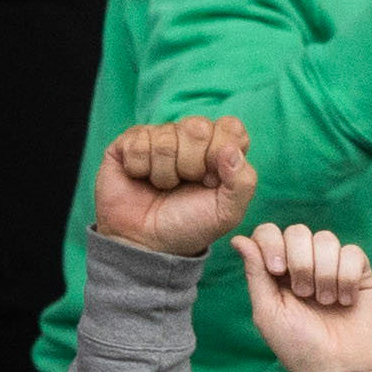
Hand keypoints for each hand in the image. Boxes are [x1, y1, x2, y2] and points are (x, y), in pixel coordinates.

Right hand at [88, 115, 257, 259]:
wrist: (147, 244)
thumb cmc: (188, 225)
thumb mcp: (227, 213)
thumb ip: (243, 182)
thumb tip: (232, 150)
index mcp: (218, 148)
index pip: (231, 127)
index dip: (221, 152)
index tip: (212, 180)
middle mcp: (190, 137)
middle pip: (198, 127)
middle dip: (192, 165)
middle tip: (185, 185)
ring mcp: (159, 136)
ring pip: (166, 139)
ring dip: (165, 173)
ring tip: (163, 187)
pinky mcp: (129, 142)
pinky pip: (138, 144)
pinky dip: (140, 169)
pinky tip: (141, 179)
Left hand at [234, 222, 371, 371]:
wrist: (337, 370)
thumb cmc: (298, 346)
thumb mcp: (267, 312)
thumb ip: (255, 273)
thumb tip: (238, 239)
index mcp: (277, 271)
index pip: (269, 233)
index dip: (272, 242)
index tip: (278, 270)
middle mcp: (304, 263)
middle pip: (298, 231)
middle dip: (300, 262)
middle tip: (303, 294)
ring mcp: (332, 266)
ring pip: (327, 239)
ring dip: (324, 273)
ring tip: (325, 302)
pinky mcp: (359, 273)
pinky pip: (352, 253)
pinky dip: (346, 278)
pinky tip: (345, 301)